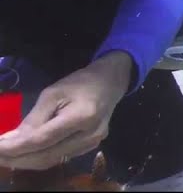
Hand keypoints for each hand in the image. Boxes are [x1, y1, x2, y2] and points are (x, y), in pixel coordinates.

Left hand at [0, 52, 131, 170]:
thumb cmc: (80, 83)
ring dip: (26, 161)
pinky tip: (26, 154)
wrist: (111, 83)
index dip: (16, 147)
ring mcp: (93, 143)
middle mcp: (90, 134)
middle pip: (47, 155)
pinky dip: (40, 158)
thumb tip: (12, 140)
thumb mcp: (53, 93)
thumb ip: (34, 118)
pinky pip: (60, 158)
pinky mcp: (91, 147)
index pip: (42, 139)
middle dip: (17, 159)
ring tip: (7, 157)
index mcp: (82, 116)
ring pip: (52, 161)